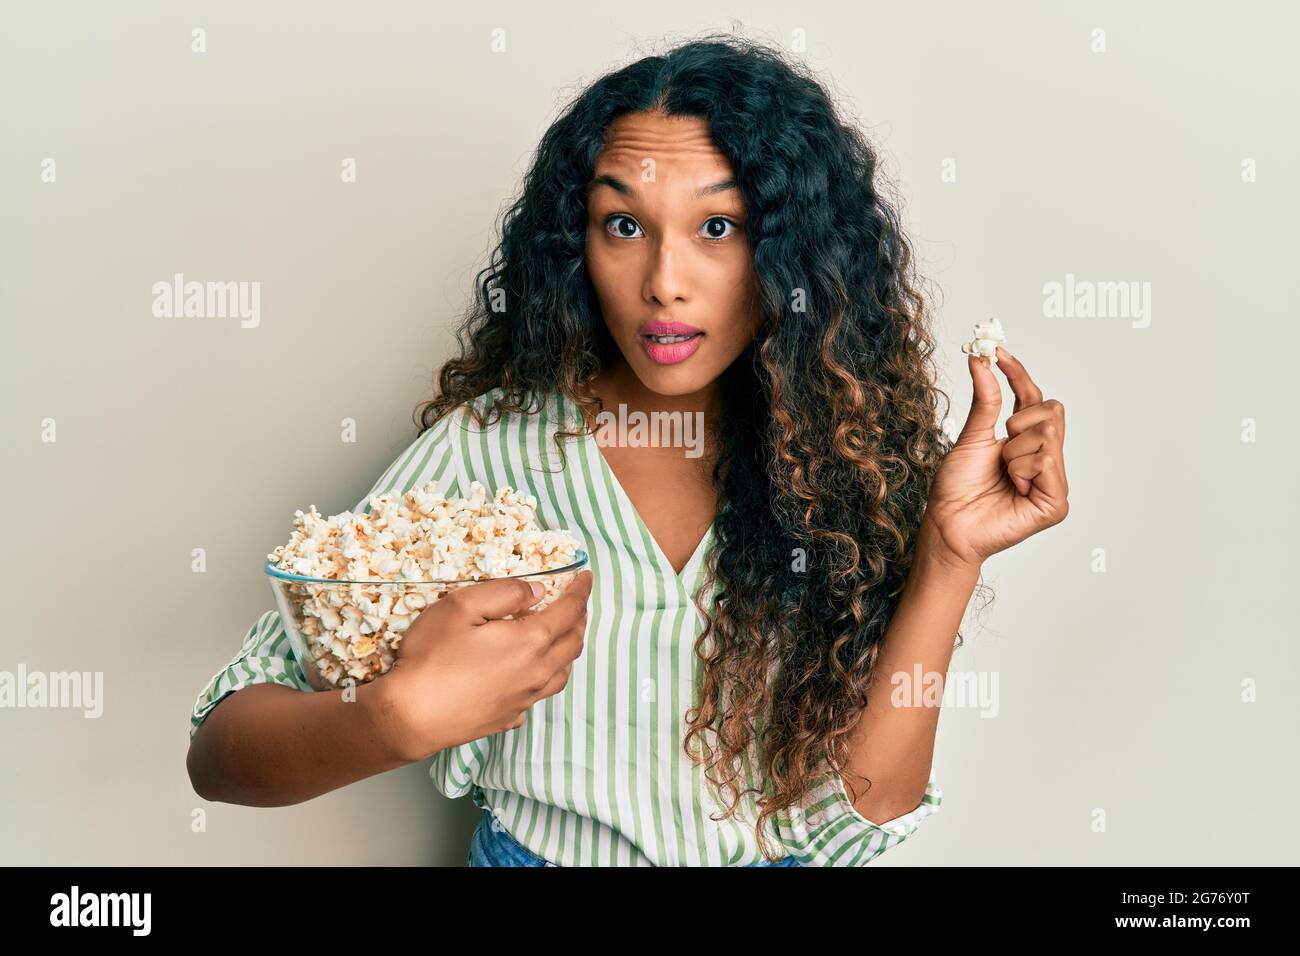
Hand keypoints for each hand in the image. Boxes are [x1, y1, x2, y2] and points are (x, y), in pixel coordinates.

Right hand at [372, 569, 592, 761]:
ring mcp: (525, 699)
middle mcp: (537, 672)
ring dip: (568, 648)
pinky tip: (534, 674)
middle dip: (579, 618)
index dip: (580, 590)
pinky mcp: (510, 718)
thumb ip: (505, 593)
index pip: (569, 611)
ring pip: (562, 672)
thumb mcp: (461, 606)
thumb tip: (537, 591)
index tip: (586, 577)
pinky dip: (547, 676)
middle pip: (573, 642)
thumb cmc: (432, 657)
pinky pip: (540, 694)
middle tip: (576, 602)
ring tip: (563, 635)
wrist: (411, 717)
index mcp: (531, 641)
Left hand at [919, 345, 1068, 571]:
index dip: (1019, 374)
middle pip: (1052, 411)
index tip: (997, 351)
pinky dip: (1022, 471)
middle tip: (1001, 445)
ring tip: (1003, 476)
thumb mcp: (971, 436)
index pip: (1034, 399)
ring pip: (1048, 435)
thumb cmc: (956, 488)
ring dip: (1015, 453)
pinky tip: (1012, 489)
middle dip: (1020, 422)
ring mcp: (1053, 482)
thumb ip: (985, 400)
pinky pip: (1048, 463)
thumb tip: (982, 360)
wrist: (947, 524)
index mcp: (1025, 443)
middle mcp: (1044, 460)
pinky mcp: (1056, 503)